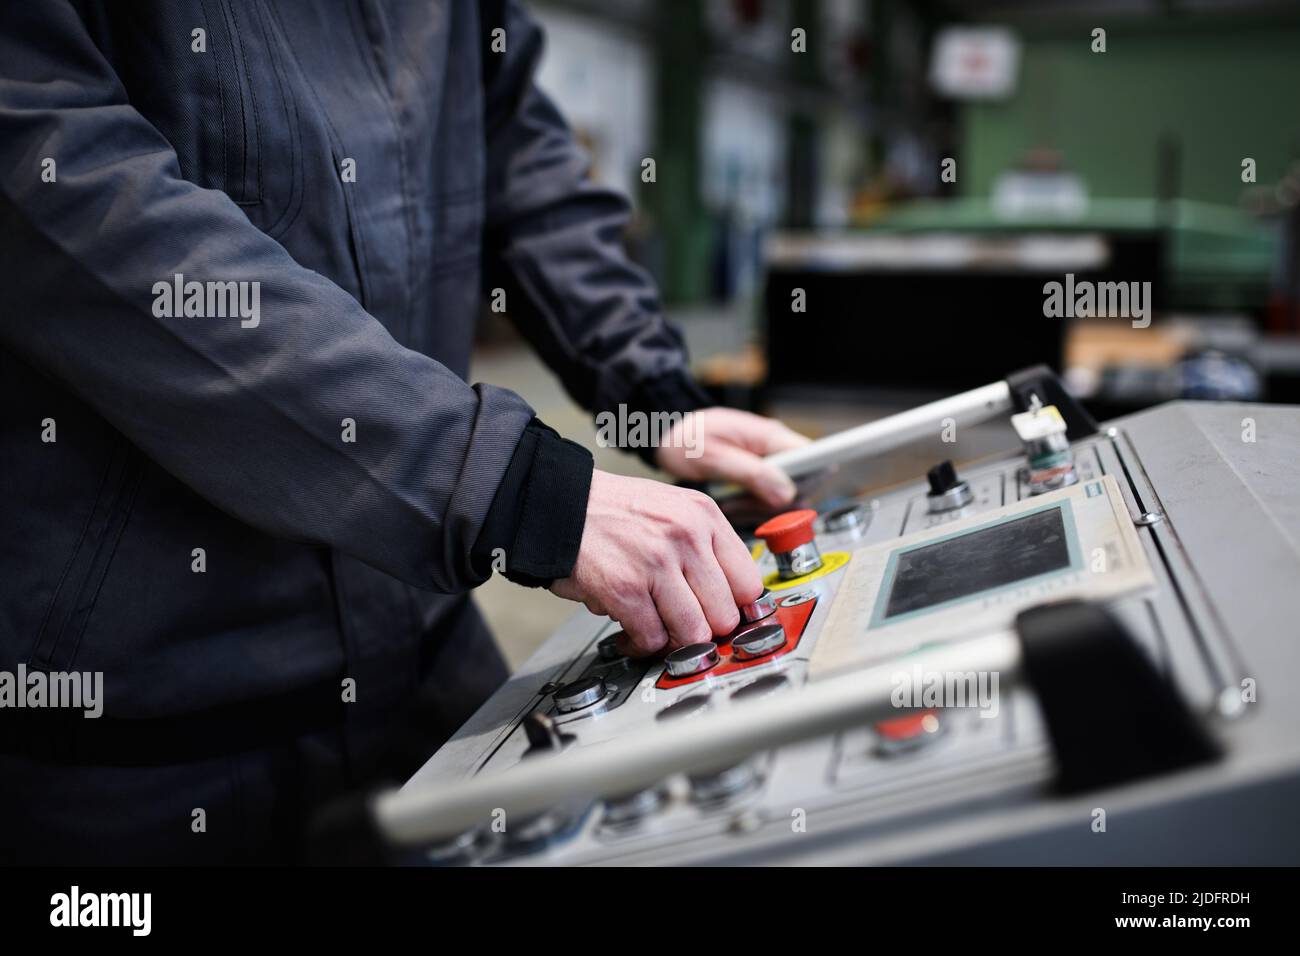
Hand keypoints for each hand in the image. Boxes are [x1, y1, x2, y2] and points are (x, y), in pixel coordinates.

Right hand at [551, 470, 761, 655]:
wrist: (559, 504)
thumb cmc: (613, 512)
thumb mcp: (673, 509)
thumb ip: (705, 547)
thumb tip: (731, 598)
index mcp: (704, 517)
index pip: (749, 584)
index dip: (738, 611)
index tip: (725, 621)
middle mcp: (686, 537)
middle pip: (725, 615)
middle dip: (704, 631)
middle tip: (685, 630)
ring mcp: (657, 563)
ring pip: (694, 633)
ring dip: (674, 643)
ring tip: (657, 634)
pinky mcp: (626, 588)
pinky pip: (652, 639)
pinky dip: (641, 645)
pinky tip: (630, 635)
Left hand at [654, 407, 808, 507]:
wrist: (667, 436)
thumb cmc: (686, 439)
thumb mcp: (714, 457)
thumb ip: (750, 474)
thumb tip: (786, 494)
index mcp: (770, 437)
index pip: (811, 457)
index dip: (810, 480)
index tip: (790, 500)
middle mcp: (774, 450)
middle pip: (800, 485)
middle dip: (775, 504)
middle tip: (743, 504)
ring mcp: (767, 465)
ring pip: (783, 499)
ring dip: (759, 509)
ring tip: (730, 503)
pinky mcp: (757, 479)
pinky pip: (766, 501)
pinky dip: (750, 509)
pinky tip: (730, 504)